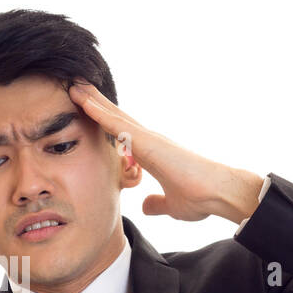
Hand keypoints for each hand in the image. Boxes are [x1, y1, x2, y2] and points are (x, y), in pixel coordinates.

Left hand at [67, 80, 262, 222]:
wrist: (220, 194)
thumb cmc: (202, 198)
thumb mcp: (172, 205)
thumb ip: (158, 203)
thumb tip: (146, 206)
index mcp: (151, 154)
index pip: (121, 134)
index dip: (104, 120)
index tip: (87, 111)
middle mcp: (149, 141)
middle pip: (115, 118)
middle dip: (95, 103)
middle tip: (75, 88)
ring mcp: (149, 139)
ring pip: (114, 115)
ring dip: (92, 101)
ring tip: (73, 86)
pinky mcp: (149, 142)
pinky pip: (118, 125)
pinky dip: (100, 113)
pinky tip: (84, 102)